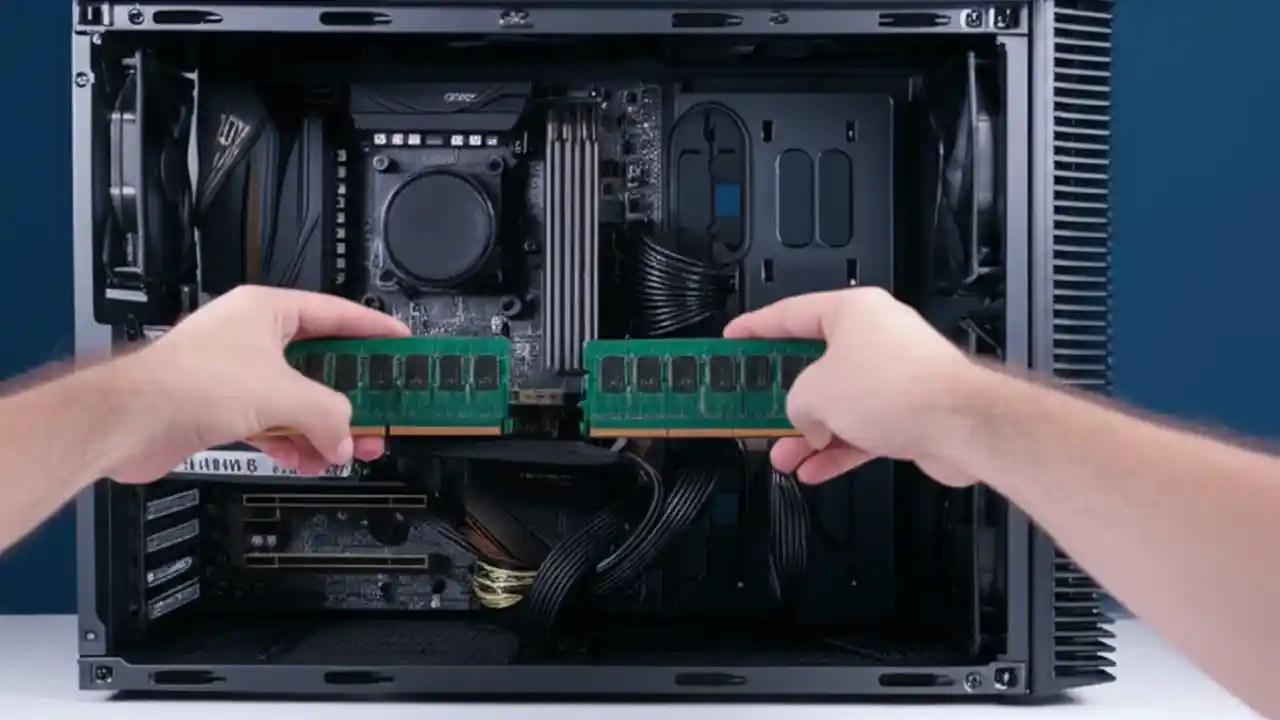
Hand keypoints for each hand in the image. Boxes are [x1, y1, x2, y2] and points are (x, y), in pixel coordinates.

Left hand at [106, 286, 409, 481]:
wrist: (130, 422)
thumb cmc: (188, 384)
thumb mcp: (284, 395)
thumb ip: (329, 415)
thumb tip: (347, 436)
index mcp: (267, 311)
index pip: (337, 313)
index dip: (373, 328)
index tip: (400, 342)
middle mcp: (250, 337)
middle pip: (318, 363)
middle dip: (349, 395)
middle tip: (380, 408)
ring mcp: (234, 373)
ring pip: (295, 399)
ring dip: (321, 427)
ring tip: (348, 449)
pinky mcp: (220, 408)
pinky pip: (271, 423)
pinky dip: (291, 441)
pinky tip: (307, 460)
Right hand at [724, 287, 986, 485]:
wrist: (961, 424)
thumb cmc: (895, 389)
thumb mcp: (815, 392)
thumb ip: (795, 403)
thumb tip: (806, 420)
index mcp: (852, 312)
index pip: (790, 314)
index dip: (756, 328)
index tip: (734, 339)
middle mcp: (875, 337)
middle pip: (814, 364)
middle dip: (783, 396)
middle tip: (755, 406)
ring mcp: (894, 376)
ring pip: (838, 404)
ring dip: (809, 434)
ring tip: (783, 457)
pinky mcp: (910, 412)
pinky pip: (862, 429)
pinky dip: (838, 449)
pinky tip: (814, 470)